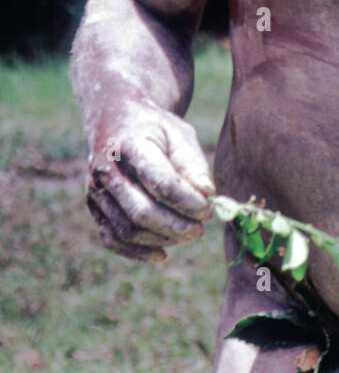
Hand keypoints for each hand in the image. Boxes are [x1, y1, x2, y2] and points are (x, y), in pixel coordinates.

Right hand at [87, 105, 214, 261]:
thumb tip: (208, 194)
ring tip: (188, 232)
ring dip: (162, 238)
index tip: (209, 208)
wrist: (116, 121)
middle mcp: (106, 170)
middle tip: (201, 227)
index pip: (160, 183)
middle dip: (176, 226)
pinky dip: (137, 252)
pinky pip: (112, 239)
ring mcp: (96, 191)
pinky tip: (162, 252)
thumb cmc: (156, 129)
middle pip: (141, 212)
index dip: (188, 202)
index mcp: (130, 145)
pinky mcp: (95, 208)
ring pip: (127, 231)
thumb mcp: (180, 134)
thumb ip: (193, 163)